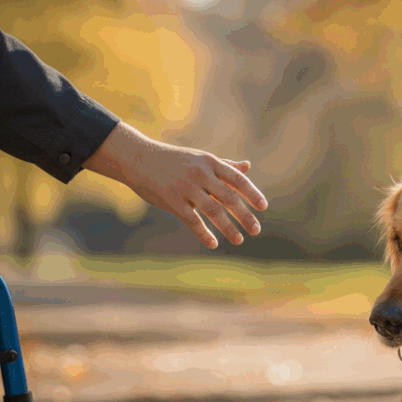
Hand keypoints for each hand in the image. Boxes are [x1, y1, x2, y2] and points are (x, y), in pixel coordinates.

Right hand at [83, 122, 267, 249]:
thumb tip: (247, 167)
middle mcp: (201, 174)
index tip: (263, 207)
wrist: (138, 158)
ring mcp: (186, 187)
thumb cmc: (173, 160)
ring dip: (228, 228)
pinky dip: (204, 234)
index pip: (237, 180)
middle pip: (229, 197)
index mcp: (210, 163)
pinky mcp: (172, 201)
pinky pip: (192, 221)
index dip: (252, 193)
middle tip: (256, 230)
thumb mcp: (200, 159)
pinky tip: (213, 244)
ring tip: (239, 240)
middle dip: (245, 215)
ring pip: (213, 211)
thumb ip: (224, 165)